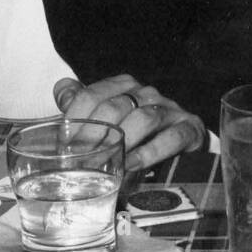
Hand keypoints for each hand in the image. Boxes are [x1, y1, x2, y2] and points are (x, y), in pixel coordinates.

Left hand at [53, 74, 207, 172]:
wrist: (181, 144)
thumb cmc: (137, 133)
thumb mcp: (108, 118)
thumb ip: (83, 103)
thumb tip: (61, 89)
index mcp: (124, 86)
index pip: (92, 94)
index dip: (74, 119)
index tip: (63, 146)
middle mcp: (147, 93)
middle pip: (115, 107)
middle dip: (94, 136)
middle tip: (80, 161)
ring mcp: (171, 109)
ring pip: (144, 118)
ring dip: (122, 143)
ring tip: (105, 165)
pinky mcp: (190, 129)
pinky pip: (172, 137)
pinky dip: (150, 152)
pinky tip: (133, 165)